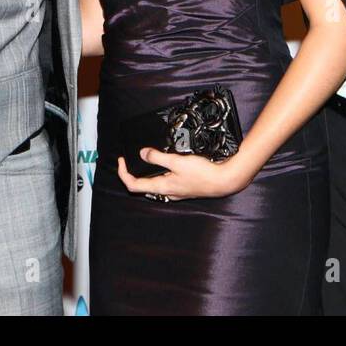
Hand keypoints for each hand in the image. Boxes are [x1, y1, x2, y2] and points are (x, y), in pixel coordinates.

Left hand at [117, 147, 257, 200]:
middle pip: (142, 186)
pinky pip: (166, 182)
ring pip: (155, 184)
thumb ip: (158, 157)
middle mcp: (167, 192)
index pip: (133, 185)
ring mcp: (175, 191)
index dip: (123, 173)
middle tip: (131, 159)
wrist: (223, 181)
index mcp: (161, 186)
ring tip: (146, 158)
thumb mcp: (177, 161)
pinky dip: (160, 173)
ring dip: (147, 172)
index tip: (121, 160)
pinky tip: (167, 164)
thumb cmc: (202, 173)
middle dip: (134, 172)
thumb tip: (142, 153)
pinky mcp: (183, 188)